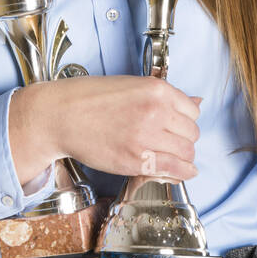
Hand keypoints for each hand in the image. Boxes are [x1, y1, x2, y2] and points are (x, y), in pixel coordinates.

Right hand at [8, 74, 201, 185]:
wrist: (60, 115)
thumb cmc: (89, 98)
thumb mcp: (131, 86)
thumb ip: (164, 96)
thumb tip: (196, 103)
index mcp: (157, 90)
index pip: (192, 110)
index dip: (185, 119)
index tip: (177, 125)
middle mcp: (156, 112)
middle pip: (191, 133)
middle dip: (185, 139)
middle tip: (171, 141)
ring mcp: (147, 137)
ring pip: (186, 151)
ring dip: (182, 156)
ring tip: (172, 155)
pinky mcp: (136, 160)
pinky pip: (174, 169)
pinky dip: (184, 172)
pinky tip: (185, 171)